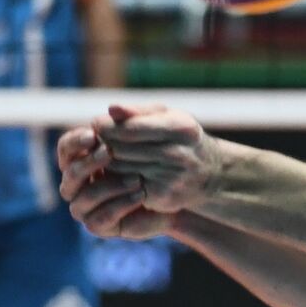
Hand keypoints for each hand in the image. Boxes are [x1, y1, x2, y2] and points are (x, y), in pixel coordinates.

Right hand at [57, 115, 177, 239]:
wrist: (182, 188)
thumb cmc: (162, 151)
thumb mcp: (155, 127)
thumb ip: (134, 116)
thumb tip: (112, 107)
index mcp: (85, 156)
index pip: (67, 148)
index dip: (74, 142)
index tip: (93, 135)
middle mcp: (80, 183)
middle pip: (69, 175)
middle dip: (88, 164)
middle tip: (110, 153)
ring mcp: (88, 206)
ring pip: (82, 200)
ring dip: (108, 187)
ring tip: (137, 178)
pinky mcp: (102, 225)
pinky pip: (100, 219)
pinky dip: (119, 206)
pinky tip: (140, 194)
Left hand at [96, 104, 222, 212]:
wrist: (210, 174)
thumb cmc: (182, 138)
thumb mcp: (168, 116)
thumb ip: (138, 112)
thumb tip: (111, 109)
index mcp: (179, 128)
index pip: (128, 128)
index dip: (106, 126)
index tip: (98, 124)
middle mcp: (177, 153)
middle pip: (120, 149)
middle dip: (102, 144)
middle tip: (95, 140)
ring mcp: (170, 178)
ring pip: (119, 170)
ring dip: (106, 162)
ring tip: (105, 154)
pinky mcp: (162, 197)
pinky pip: (126, 187)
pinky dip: (117, 179)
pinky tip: (116, 171)